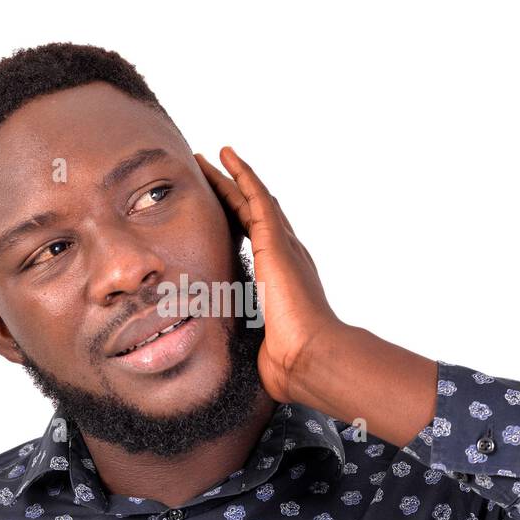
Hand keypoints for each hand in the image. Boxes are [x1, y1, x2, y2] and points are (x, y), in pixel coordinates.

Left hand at [196, 146, 343, 402]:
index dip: (239, 222)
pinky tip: (226, 155)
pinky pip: (256, 196)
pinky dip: (242, 174)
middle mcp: (287, 256)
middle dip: (234, 193)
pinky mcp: (275, 241)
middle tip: (212, 173)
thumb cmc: (291, 362)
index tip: (222, 210)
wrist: (310, 357)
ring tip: (210, 157)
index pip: (258, 242)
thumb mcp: (263, 347)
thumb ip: (255, 343)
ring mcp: (283, 245)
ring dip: (231, 177)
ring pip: (253, 199)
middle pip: (256, 214)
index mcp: (284, 279)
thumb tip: (245, 364)